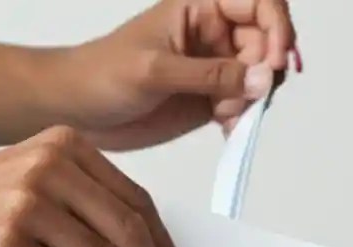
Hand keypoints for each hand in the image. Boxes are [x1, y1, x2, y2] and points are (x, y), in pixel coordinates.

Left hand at [54, 0, 300, 149]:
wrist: (73, 110)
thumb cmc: (101, 75)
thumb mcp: (154, 70)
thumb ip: (209, 75)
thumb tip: (262, 79)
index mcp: (200, 7)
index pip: (259, 3)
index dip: (278, 26)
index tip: (277, 60)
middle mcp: (212, 34)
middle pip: (266, 42)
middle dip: (266, 71)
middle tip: (248, 99)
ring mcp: (212, 67)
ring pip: (259, 77)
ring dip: (255, 98)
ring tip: (228, 116)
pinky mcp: (207, 99)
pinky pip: (242, 104)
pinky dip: (243, 118)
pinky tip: (228, 129)